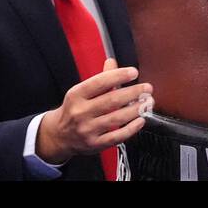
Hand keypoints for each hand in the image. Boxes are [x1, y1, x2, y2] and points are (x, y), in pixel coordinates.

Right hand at [36, 58, 151, 163]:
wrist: (59, 135)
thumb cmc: (74, 109)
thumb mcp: (81, 91)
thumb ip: (99, 78)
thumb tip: (112, 62)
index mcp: (76, 95)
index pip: (100, 82)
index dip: (118, 76)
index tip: (133, 72)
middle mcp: (80, 112)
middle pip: (111, 100)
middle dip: (133, 93)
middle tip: (147, 88)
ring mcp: (87, 130)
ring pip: (116, 118)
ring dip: (136, 110)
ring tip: (148, 103)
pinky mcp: (94, 144)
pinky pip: (116, 137)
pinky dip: (131, 128)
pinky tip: (140, 120)